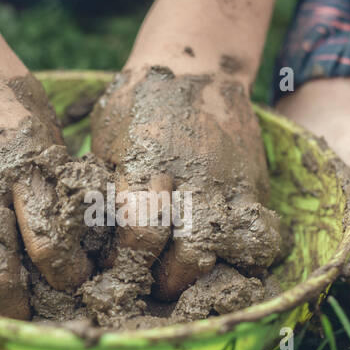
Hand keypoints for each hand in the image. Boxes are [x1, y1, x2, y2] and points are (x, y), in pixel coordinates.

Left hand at [91, 52, 284, 300]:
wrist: (195, 67)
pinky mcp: (255, 189)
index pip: (139, 236)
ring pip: (229, 255)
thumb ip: (103, 191)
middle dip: (164, 283)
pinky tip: (224, 260)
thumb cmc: (137, 105)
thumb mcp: (104, 141)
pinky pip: (263, 240)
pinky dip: (246, 258)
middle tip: (150, 282)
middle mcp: (192, 182)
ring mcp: (229, 187)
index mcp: (144, 169)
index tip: (113, 268)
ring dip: (205, 277)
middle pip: (186, 260)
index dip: (123, 263)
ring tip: (185, 278)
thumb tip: (86, 244)